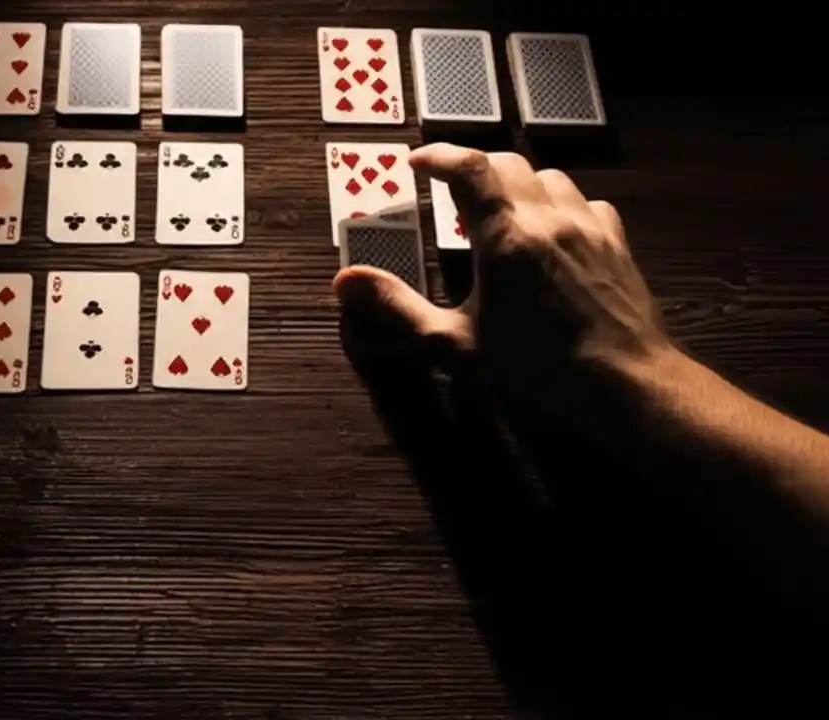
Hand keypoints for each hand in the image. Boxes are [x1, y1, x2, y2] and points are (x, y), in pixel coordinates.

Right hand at [334, 143, 672, 419]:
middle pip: (508, 163)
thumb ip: (397, 309)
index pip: (469, 167)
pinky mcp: (617, 245)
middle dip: (474, 168)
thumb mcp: (454, 346)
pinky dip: (560, 205)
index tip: (417, 162)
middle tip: (449, 191)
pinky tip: (552, 232)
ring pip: (550, 177)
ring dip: (518, 182)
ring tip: (498, 209)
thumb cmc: (536, 370)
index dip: (439, 155)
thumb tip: (345, 282)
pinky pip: (587, 204)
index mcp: (505, 235)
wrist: (626, 385)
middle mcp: (549, 217)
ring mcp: (589, 227)